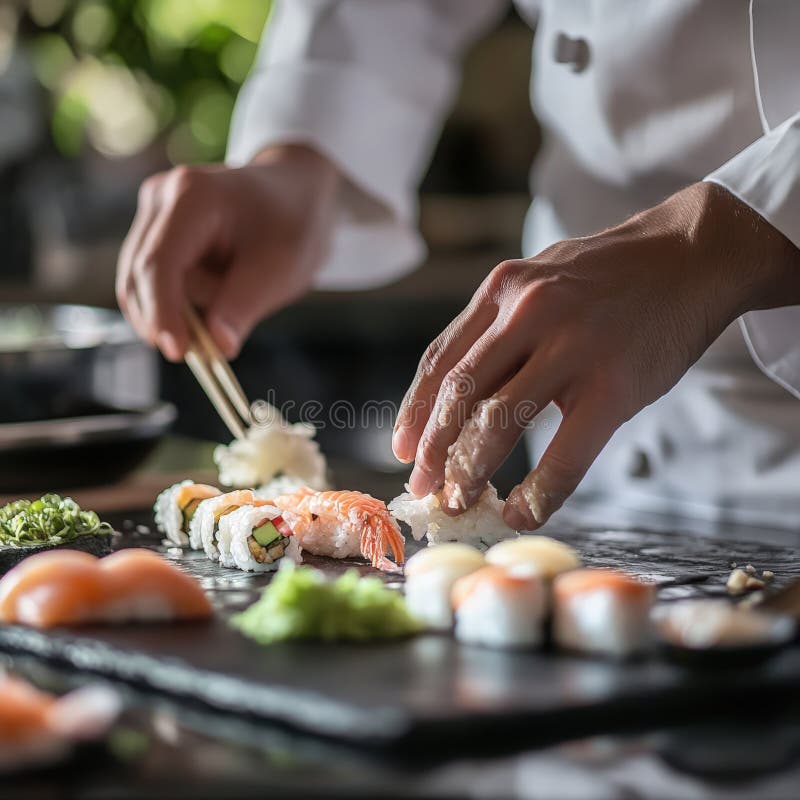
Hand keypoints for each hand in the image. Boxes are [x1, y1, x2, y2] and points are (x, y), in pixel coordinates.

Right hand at [116, 145, 339, 360]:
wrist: (294, 193)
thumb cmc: (292, 226)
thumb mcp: (281, 269)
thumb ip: (244, 306)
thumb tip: (218, 346)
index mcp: (193, 196)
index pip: (160, 263)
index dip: (162, 312)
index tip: (178, 352)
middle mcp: (161, 197)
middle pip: (143, 276)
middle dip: (172, 318)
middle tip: (210, 351)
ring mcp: (153, 213)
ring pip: (144, 284)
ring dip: (181, 309)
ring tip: (232, 296)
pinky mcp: (154, 232)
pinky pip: (152, 282)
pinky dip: (180, 303)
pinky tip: (216, 298)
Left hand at [392, 182, 799, 529]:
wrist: (692, 255)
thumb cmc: (611, 279)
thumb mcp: (541, 280)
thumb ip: (501, 327)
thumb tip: (462, 395)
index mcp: (502, 290)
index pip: (440, 361)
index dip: (415, 413)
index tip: (404, 450)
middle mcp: (527, 313)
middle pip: (458, 395)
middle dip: (434, 450)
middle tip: (423, 487)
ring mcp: (570, 347)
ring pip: (498, 423)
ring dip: (471, 472)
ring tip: (461, 502)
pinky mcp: (613, 385)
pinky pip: (563, 454)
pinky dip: (538, 492)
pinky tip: (523, 512)